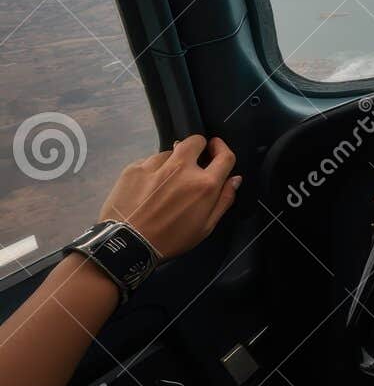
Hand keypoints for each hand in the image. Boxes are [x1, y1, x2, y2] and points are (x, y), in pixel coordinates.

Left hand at [97, 135, 241, 260]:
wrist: (126, 244)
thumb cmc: (170, 239)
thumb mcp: (205, 227)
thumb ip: (224, 200)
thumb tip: (235, 179)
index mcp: (205, 185)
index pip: (224, 156)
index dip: (222, 148)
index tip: (216, 148)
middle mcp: (183, 169)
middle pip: (195, 141)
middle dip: (197, 146)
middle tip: (192, 159)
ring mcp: (157, 166)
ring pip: (170, 151)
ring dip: (172, 162)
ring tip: (163, 181)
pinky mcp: (135, 167)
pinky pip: (149, 161)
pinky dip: (152, 169)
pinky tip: (146, 186)